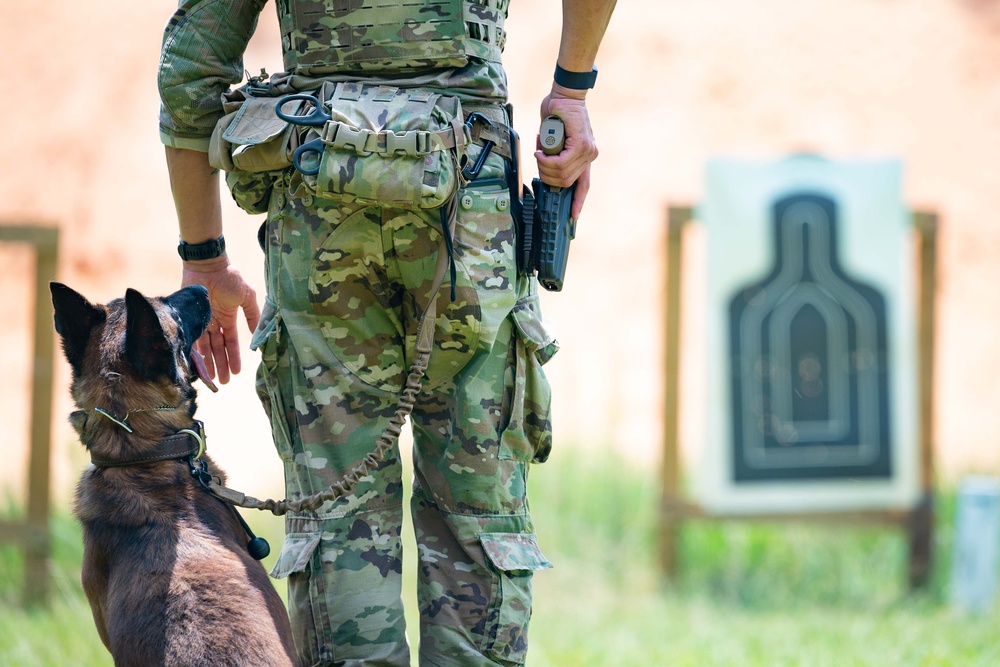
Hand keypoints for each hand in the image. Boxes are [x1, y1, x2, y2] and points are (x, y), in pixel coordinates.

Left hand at [181, 257, 259, 384]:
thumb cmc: (230, 278)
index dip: (234, 357)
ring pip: (205, 347)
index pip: (232, 342)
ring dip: (209, 363)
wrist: (208, 266)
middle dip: (222, 365)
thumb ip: (253, 315)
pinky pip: (191, 338)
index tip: (238, 372)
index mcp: (228, 318)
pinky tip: (197, 364)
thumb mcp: (247, 297)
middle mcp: (214, 322)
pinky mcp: (189, 318)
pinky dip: (194, 351)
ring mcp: (201, 321)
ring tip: (212, 378)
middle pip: (218, 348)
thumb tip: (257, 334)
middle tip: (224, 382)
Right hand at [535, 84, 599, 219]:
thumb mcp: (558, 139)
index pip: (584, 185)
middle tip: (538, 159)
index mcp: (586, 157)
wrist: (564, 94)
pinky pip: (560, 162)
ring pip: (561, 173)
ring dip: (544, 166)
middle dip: (547, 175)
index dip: (578, 202)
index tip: (573, 216)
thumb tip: (547, 168)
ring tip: (539, 151)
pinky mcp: (581, 144)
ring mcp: (587, 150)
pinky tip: (540, 151)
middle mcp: (590, 155)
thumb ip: (556, 154)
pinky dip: (546, 159)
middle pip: (566, 182)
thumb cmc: (559, 114)